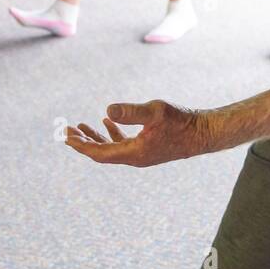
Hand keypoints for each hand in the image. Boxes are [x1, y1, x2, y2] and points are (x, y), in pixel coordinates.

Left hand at [64, 101, 208, 166]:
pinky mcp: (148, 148)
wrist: (203, 133)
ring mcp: (141, 154)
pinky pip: (123, 144)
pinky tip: (107, 121)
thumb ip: (131, 112)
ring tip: (81, 126)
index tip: (66, 136)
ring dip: (95, 138)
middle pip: (101, 153)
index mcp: (132, 153)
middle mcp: (134, 158)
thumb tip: (107, 110)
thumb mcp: (155, 112)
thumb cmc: (181, 121)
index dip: (81, 145)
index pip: (99, 153)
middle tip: (66, 131)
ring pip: (111, 149)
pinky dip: (112, 134)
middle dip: (83, 142)